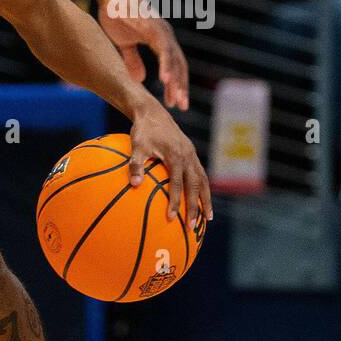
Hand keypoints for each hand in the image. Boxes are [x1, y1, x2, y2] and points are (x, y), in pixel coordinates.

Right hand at [98, 0, 190, 110]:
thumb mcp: (124, 43)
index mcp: (160, 40)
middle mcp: (165, 36)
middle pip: (179, 66)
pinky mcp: (154, 27)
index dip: (175, 84)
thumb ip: (133, 60)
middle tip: (180, 106)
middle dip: (180, 87)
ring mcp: (162, 31)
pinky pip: (163, 49)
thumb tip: (140, 80)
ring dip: (176, 81)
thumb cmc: (116, 15)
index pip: (173, 66)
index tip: (175, 102)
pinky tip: (165, 80)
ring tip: (176, 99)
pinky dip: (166, 65)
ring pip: (174, 60)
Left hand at [129, 101, 212, 226]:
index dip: (175, 202)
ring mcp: (192, 156)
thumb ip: (135, 164)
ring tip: (207, 219)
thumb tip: (134, 184)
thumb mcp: (136, 146)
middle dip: (194, 208)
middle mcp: (188, 157)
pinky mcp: (192, 155)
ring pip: (203, 182)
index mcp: (176, 156)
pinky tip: (202, 201)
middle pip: (195, 187)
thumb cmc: (142, 131)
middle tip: (191, 227)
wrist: (153, 114)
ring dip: (205, 201)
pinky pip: (201, 175)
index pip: (177, 184)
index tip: (172, 218)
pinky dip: (203, 190)